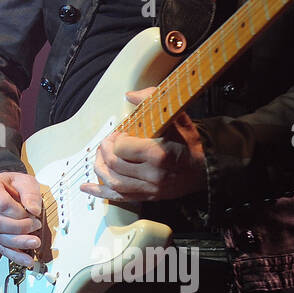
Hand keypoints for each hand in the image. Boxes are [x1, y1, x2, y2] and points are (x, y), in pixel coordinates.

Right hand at [0, 171, 43, 266]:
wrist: (7, 191)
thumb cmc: (14, 185)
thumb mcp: (25, 181)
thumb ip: (30, 193)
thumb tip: (33, 210)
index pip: (1, 204)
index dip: (19, 212)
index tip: (32, 213)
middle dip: (19, 228)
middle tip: (36, 226)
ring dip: (18, 243)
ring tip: (35, 243)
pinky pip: (0, 247)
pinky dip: (14, 255)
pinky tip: (26, 259)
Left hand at [81, 86, 205, 202]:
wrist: (206, 170)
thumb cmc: (190, 143)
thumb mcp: (177, 117)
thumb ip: (153, 101)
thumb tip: (130, 95)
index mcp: (159, 154)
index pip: (122, 148)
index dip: (116, 138)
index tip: (120, 132)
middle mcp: (153, 175)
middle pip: (114, 164)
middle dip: (105, 149)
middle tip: (108, 141)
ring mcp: (150, 189)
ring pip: (113, 181)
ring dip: (100, 167)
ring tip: (99, 156)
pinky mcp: (147, 197)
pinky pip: (119, 197)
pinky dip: (100, 193)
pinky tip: (87, 187)